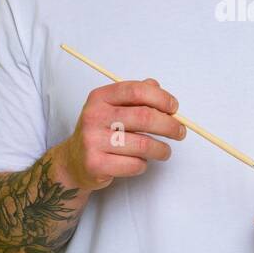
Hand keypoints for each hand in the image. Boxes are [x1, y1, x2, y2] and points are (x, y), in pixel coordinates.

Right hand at [55, 78, 186, 192]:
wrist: (73, 161)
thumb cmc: (100, 132)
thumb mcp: (112, 107)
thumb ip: (135, 95)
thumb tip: (157, 87)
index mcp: (100, 97)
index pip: (136, 91)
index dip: (161, 98)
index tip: (174, 108)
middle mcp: (94, 116)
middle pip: (144, 117)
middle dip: (170, 125)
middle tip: (180, 132)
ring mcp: (92, 141)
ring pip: (143, 145)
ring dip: (161, 149)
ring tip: (164, 151)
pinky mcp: (95, 164)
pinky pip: (134, 165)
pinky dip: (144, 165)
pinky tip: (140, 162)